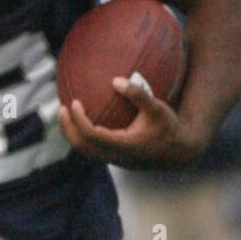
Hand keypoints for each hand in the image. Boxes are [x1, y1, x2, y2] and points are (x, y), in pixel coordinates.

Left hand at [58, 77, 206, 168]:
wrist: (179, 153)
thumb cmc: (169, 128)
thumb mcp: (158, 109)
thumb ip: (138, 94)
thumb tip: (116, 79)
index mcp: (123, 146)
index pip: (91, 135)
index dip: (78, 120)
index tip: (73, 102)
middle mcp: (115, 156)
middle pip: (81, 146)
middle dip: (67, 128)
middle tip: (61, 107)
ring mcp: (113, 160)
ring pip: (85, 149)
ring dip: (72, 132)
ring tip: (66, 113)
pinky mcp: (115, 158)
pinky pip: (92, 147)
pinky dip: (83, 134)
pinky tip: (84, 117)